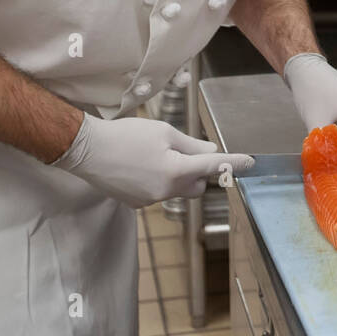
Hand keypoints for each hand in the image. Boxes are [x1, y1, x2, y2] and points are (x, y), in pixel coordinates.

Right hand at [52, 113, 253, 207]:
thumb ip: (191, 144)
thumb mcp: (163, 132)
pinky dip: (159, 181)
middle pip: (198, 185)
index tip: (250, 163)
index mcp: (176, 171)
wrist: (86, 150)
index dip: (233, 163)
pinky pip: (159, 193)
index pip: (214, 167)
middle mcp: (166, 191)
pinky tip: (142, 167)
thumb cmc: (126, 135)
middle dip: (199, 172)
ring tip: (156, 156)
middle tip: (184, 152)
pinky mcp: (137, 203)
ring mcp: (150, 200)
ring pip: (178, 190)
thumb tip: (211, 150)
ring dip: (177, 176)